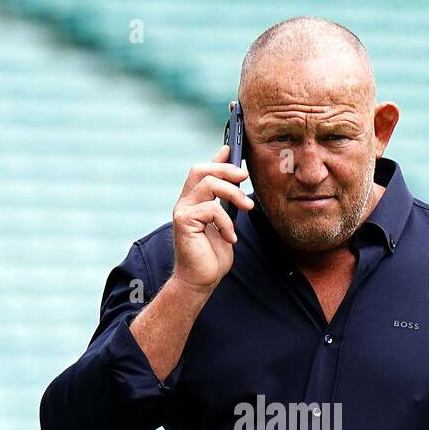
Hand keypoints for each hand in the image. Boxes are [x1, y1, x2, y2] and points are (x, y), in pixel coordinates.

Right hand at [171, 141, 254, 291]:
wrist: (200, 281)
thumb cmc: (212, 255)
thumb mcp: (225, 223)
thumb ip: (227, 202)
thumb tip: (236, 180)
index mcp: (193, 201)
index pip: (202, 170)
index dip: (217, 158)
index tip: (233, 148)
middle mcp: (184, 202)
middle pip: (201, 170)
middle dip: (226, 169)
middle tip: (245, 177)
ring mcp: (182, 211)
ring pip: (208, 185)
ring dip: (233, 194)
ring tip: (246, 208)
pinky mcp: (184, 222)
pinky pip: (211, 209)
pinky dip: (227, 222)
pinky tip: (230, 237)